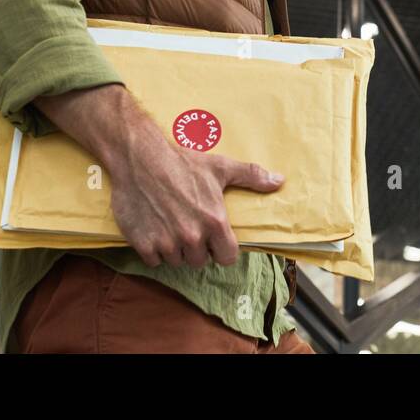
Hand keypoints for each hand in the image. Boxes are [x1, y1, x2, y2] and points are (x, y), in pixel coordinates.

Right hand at [109, 129, 284, 268]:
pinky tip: (154, 227)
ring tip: (170, 223)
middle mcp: (192, 237)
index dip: (222, 249)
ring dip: (175, 248)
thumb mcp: (220, 167)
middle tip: (188, 225)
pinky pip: (153, 260)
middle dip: (197, 247)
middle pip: (201, 261)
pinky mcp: (143, 244)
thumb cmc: (183, 162)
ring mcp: (166, 243)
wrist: (140, 158)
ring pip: (177, 261)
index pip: (228, 258)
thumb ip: (252, 176)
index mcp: (214, 222)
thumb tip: (279, 181)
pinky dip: (153, 249)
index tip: (215, 239)